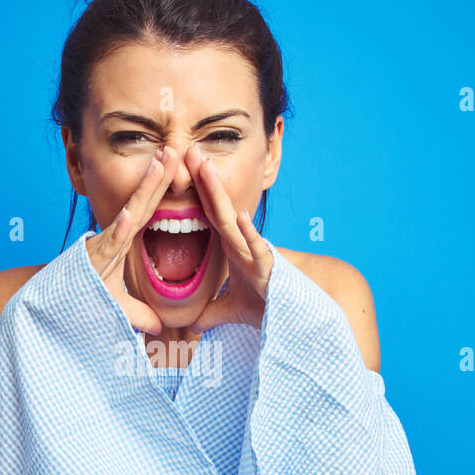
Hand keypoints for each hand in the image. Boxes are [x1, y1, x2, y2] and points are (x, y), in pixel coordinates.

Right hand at [84, 145, 183, 333]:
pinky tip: (129, 213)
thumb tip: (160, 326)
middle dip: (158, 177)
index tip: (177, 167)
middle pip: (141, 203)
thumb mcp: (118, 309)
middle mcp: (112, 239)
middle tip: (175, 149)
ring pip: (128, 215)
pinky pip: (107, 244)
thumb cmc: (81, 302)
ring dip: (144, 190)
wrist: (51, 312)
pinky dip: (117, 229)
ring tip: (159, 164)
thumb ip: (139, 314)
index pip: (146, 212)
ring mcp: (102, 248)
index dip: (161, 190)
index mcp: (120, 243)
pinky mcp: (91, 262)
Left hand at [182, 142, 273, 331]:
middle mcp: (242, 245)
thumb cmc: (265, 306)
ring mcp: (255, 254)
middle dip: (206, 180)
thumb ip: (211, 312)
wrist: (291, 318)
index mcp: (233, 248)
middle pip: (219, 209)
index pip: (211, 216)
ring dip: (220, 196)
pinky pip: (258, 249)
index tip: (182, 169)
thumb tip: (193, 323)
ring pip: (234, 222)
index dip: (197, 193)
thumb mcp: (229, 311)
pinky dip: (250, 233)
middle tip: (191, 150)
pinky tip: (242, 216)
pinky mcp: (268, 269)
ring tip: (208, 170)